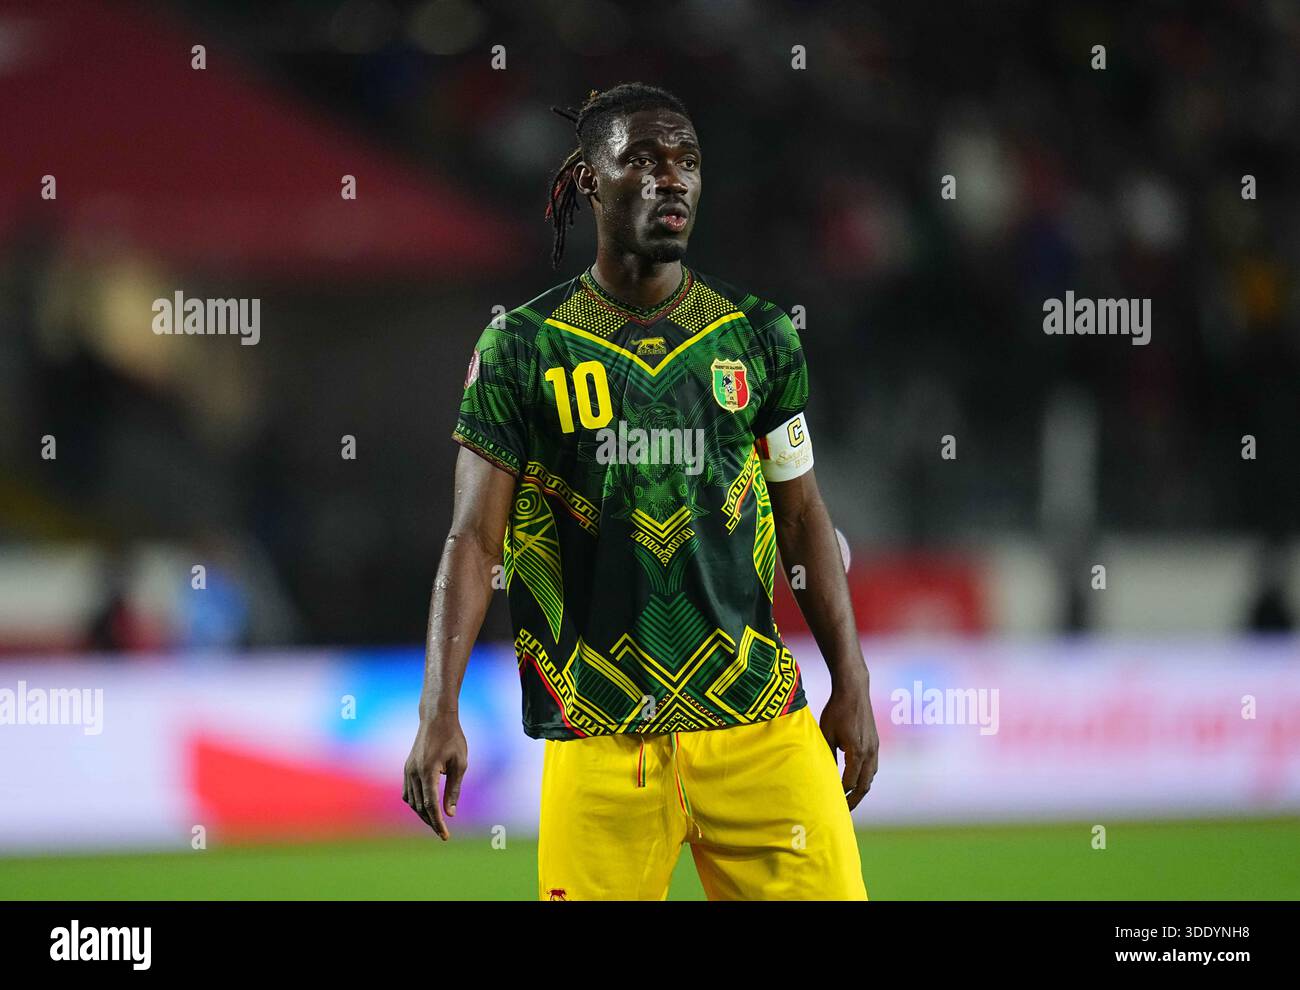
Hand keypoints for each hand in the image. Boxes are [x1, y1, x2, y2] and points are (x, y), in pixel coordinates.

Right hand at [403, 713, 467, 839]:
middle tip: (443, 833)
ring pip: (412, 802)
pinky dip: (416, 804)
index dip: (437, 823)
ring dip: (423, 814)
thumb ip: (454, 789)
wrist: (436, 719)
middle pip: (420, 806)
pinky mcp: (407, 768)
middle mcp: (414, 773)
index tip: (445, 835)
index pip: (431, 805)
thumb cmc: (453, 739)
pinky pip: (408, 793)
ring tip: (436, 823)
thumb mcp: (460, 764)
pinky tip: (425, 808)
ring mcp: (408, 771)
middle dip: (431, 822)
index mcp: (428, 771)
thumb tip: (449, 813)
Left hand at [818, 673, 878, 809]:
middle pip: (864, 785)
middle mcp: (870, 753)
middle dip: (854, 799)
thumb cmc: (836, 710)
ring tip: (850, 799)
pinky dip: (866, 777)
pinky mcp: (875, 742)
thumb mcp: (826, 734)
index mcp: (857, 752)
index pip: (850, 782)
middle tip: (844, 812)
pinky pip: (873, 767)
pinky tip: (857, 779)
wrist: (854, 690)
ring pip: (871, 777)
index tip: (832, 803)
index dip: (841, 795)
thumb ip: (828, 756)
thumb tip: (825, 775)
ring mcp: (875, 748)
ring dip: (861, 789)